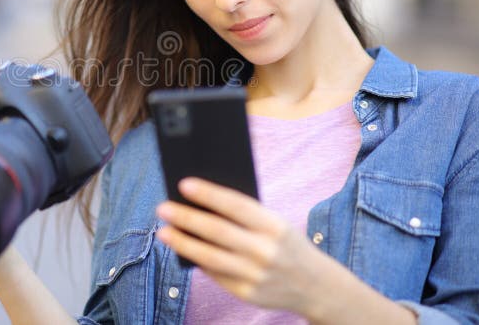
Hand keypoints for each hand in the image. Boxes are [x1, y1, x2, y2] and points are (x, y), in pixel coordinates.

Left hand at [155, 177, 338, 317]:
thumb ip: (246, 215)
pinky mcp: (248, 294)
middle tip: (163, 208)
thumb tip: (201, 203)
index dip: (208, 194)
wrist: (315, 285)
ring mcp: (256, 275)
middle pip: (218, 232)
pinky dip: (197, 261)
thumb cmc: (285, 243)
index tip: (183, 184)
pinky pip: (216, 275)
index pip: (236, 205)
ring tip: (164, 232)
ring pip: (211, 257)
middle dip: (187, 218)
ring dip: (183, 243)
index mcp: (275, 226)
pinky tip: (182, 250)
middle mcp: (266, 251)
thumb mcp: (275, 223)